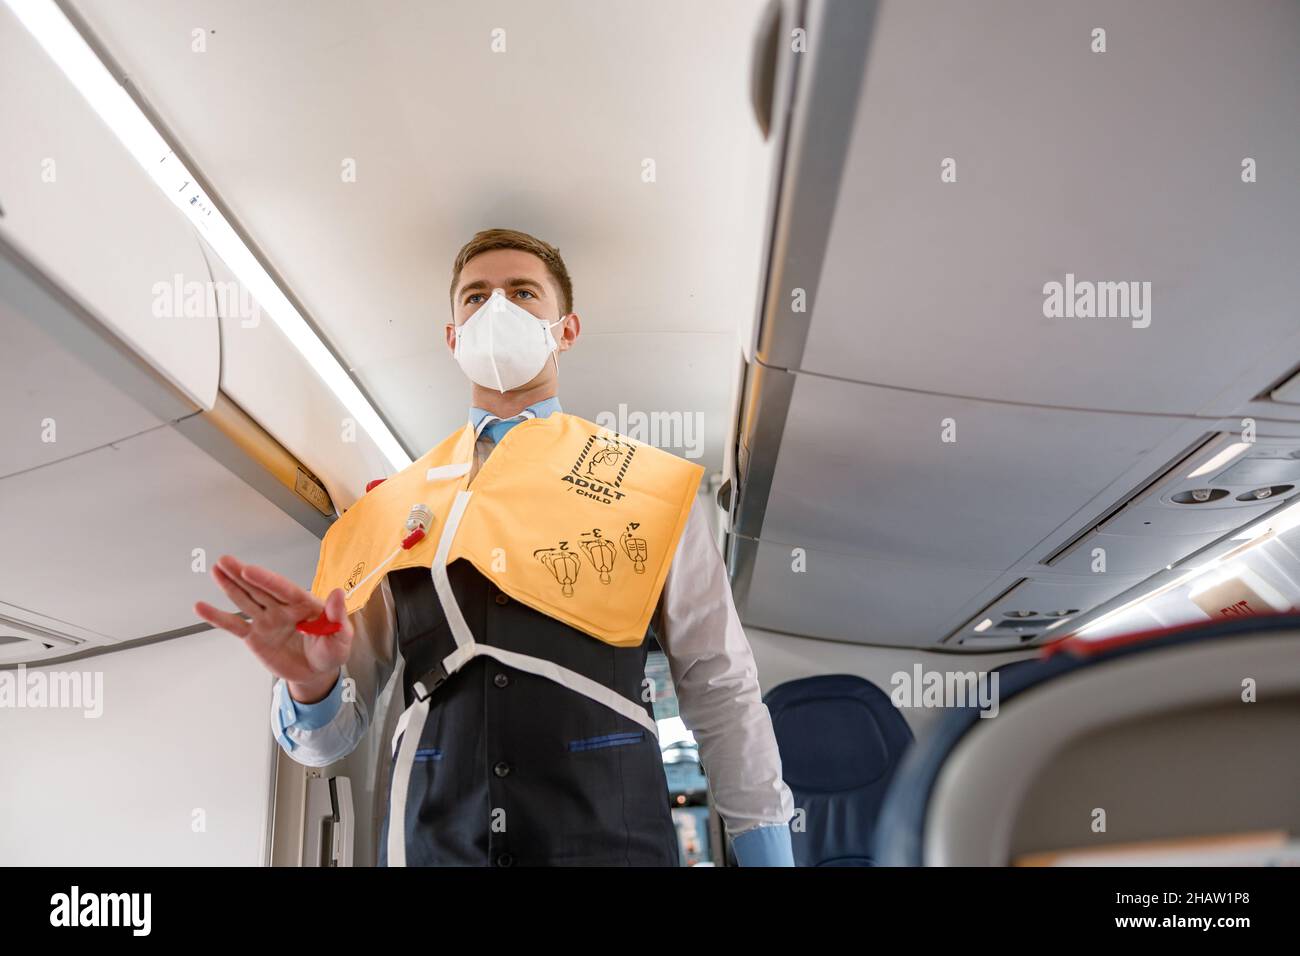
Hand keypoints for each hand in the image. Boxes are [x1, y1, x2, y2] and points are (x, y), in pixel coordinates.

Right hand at [195, 555, 353, 700]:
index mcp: (303, 604)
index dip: (266, 580)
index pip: (283, 589)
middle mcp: (282, 608)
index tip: (249, 570)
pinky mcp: (255, 635)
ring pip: (245, 600)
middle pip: (259, 588)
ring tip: (215, 570)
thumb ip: (337, 615)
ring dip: (229, 585)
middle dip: (242, 574)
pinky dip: (217, 617)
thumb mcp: (341, 636)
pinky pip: (234, 625)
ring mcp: (266, 620)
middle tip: (226, 560)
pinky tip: (202, 607)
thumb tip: (339, 593)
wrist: (317, 672)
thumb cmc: (331, 650)